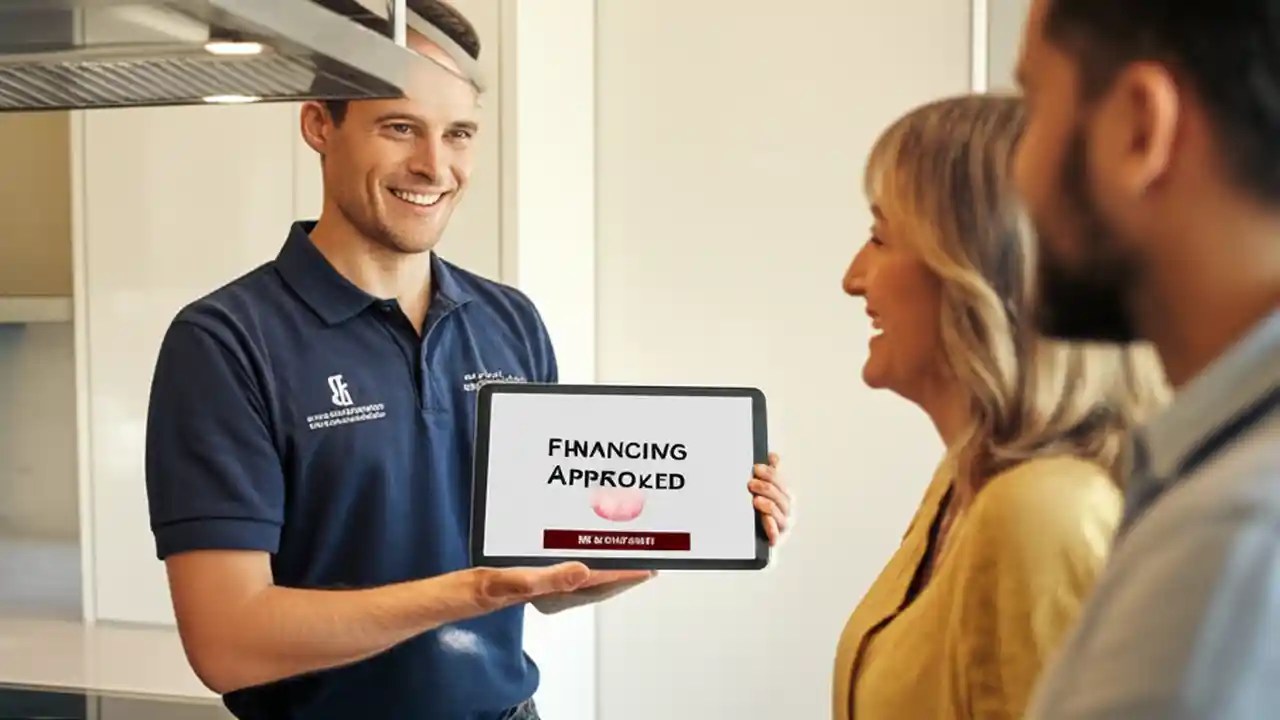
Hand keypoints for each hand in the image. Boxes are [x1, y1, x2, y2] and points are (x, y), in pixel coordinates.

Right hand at [469, 563, 654, 614]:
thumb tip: (583, 572)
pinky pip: (575, 566)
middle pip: (602, 581)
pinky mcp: (543, 577)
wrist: (462, 594)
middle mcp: (557, 591)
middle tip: (653, 558)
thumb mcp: (509, 581)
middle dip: (627, 570)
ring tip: (633, 552)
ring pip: (592, 574)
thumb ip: (547, 578)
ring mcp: (551, 585)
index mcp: (555, 593)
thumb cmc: (482, 589)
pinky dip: (590, 557)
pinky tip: (594, 549)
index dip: (626, 572)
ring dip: (612, 563)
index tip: (649, 563)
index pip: (599, 581)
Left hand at [749, 452, 791, 545]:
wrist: (760, 539)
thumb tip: (773, 456)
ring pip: (778, 513)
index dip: (770, 474)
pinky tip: (764, 519)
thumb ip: (771, 475)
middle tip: (751, 484)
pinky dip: (771, 527)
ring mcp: (783, 525)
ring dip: (768, 505)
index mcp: (787, 496)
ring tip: (755, 500)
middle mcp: (788, 510)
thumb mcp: (768, 492)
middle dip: (766, 488)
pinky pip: (775, 534)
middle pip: (780, 496)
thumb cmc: (765, 512)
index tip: (756, 468)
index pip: (781, 482)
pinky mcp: (776, 539)